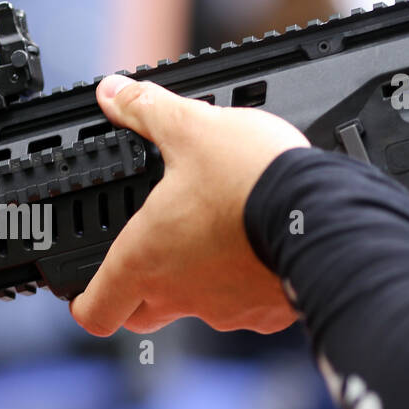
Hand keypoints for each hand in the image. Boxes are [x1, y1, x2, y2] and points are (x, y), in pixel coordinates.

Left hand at [69, 75, 308, 335]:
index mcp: (144, 259)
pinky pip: (243, 306)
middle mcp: (179, 295)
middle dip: (134, 291)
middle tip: (145, 251)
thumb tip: (112, 93)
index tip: (81, 290)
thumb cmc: (251, 180)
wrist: (326, 213)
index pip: (95, 311)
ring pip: (194, 306)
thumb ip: (146, 110)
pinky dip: (241, 281)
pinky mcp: (264, 312)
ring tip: (211, 232)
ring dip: (194, 278)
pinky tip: (253, 243)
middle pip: (139, 314)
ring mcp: (224, 310)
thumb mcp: (190, 127)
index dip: (81, 302)